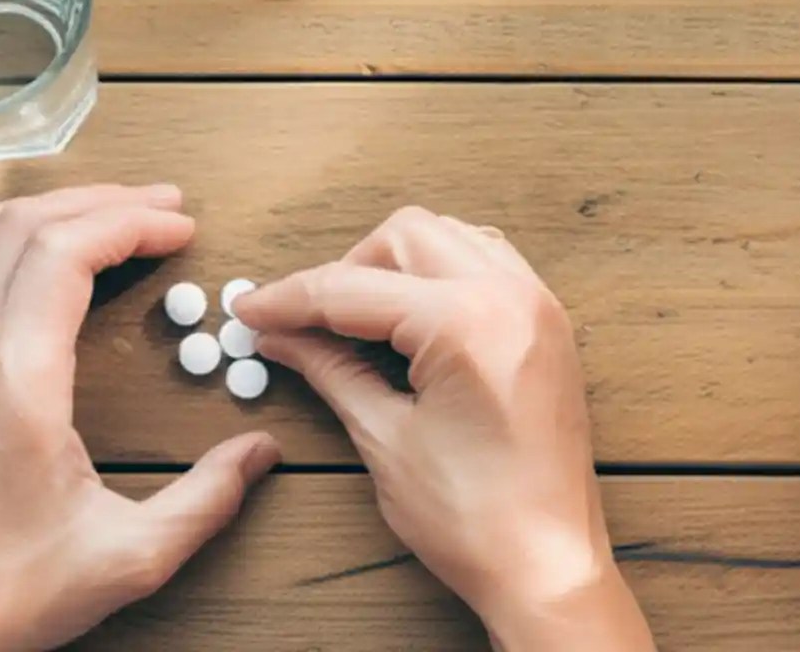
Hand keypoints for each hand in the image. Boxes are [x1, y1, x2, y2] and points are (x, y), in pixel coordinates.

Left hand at [0, 185, 279, 648]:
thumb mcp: (122, 560)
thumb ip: (203, 502)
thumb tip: (259, 453)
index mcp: (15, 383)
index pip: (64, 252)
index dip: (130, 223)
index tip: (182, 229)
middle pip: (26, 223)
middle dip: (105, 199)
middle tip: (167, 208)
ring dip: (63, 211)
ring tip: (124, 217)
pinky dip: (30, 242)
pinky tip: (68, 266)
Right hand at [235, 207, 653, 650]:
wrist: (548, 564)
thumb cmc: (475, 519)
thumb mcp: (386, 439)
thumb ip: (330, 370)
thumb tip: (281, 336)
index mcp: (466, 322)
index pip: (352, 288)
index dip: (289, 298)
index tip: (250, 309)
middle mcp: (510, 295)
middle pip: (404, 235)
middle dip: (345, 269)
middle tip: (306, 320)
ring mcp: (538, 306)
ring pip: (450, 236)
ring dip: (396, 264)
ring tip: (356, 317)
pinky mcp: (548, 325)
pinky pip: (489, 262)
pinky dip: (443, 273)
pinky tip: (411, 318)